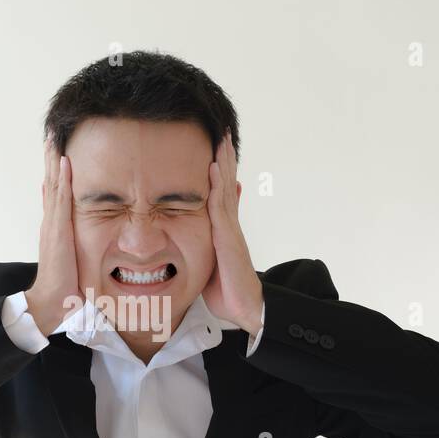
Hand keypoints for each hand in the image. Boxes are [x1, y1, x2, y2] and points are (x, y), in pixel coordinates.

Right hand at [24, 129, 83, 333]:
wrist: (51, 301)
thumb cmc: (65, 284)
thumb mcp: (73, 257)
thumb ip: (76, 243)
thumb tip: (89, 237)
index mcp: (55, 226)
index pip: (54, 191)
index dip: (55, 170)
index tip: (58, 149)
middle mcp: (51, 221)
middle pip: (50, 181)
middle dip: (51, 158)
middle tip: (52, 134)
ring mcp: (52, 224)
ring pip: (53, 184)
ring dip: (53, 160)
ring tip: (54, 138)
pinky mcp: (58, 230)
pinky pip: (61, 199)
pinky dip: (61, 179)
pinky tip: (64, 162)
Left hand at [201, 129, 263, 335]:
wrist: (244, 307)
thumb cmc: (225, 290)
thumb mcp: (209, 262)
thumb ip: (203, 245)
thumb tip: (194, 234)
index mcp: (223, 228)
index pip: (221, 191)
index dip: (220, 168)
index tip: (216, 146)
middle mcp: (229, 224)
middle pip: (226, 182)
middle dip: (224, 156)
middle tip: (222, 130)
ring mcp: (230, 229)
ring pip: (225, 188)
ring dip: (223, 162)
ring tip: (221, 138)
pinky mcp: (227, 238)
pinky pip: (220, 207)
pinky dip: (217, 186)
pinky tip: (213, 168)